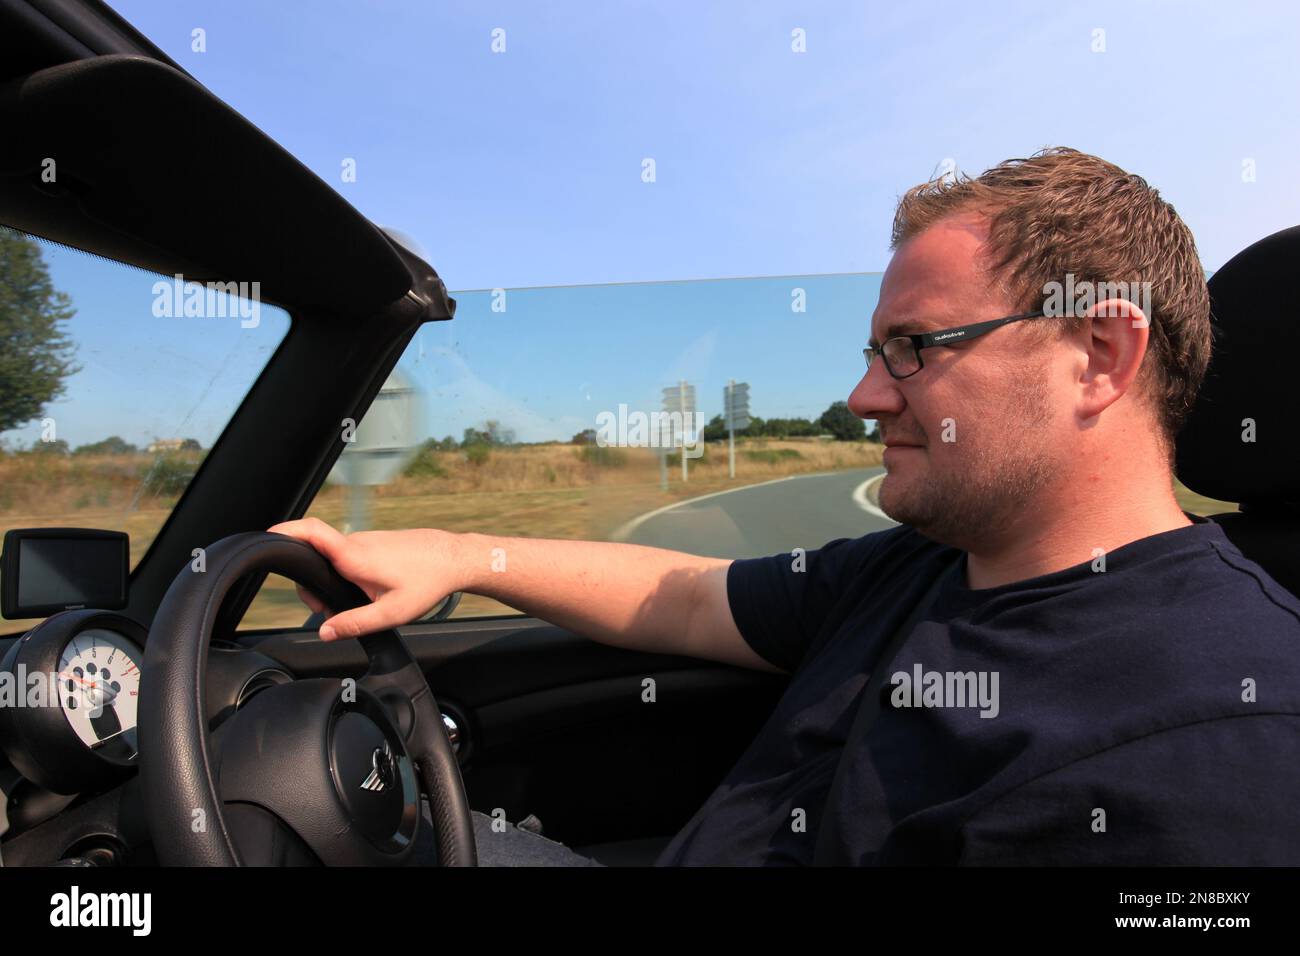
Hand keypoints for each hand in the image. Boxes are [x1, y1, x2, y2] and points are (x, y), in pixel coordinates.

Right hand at [266, 518, 460, 640]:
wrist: (455, 559)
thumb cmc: (428, 583)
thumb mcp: (392, 612)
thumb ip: (355, 623)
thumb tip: (325, 632)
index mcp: (354, 555)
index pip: (311, 532)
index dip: (285, 531)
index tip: (266, 536)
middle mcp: (356, 542)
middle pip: (314, 555)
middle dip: (311, 582)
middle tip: (328, 609)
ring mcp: (365, 540)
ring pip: (331, 557)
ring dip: (330, 579)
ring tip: (355, 602)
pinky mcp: (374, 543)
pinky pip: (347, 555)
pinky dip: (344, 572)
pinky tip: (365, 589)